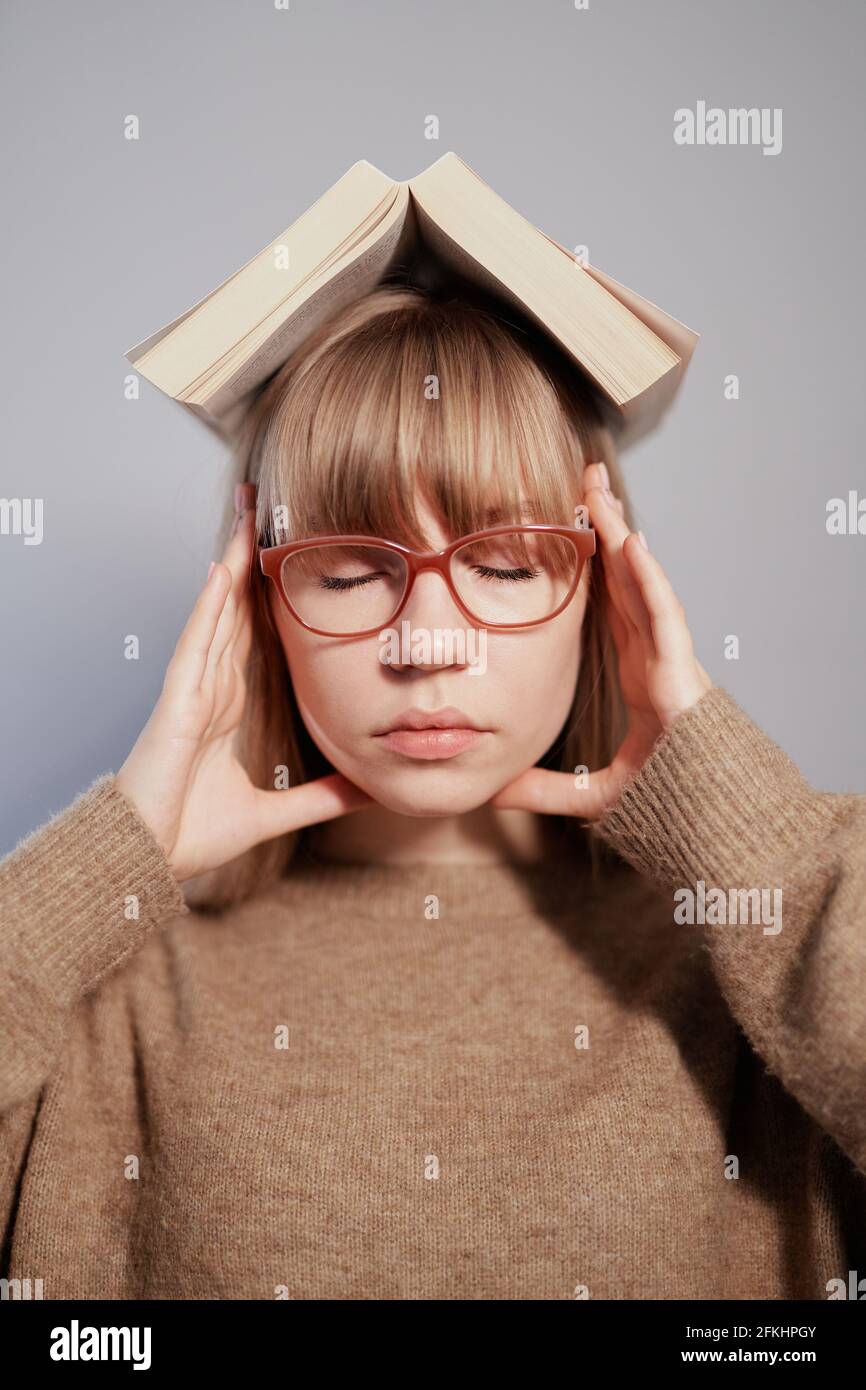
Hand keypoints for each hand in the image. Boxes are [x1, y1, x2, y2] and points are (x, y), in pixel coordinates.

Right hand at [116, 484, 372, 881]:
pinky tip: (218, 572)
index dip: (268, 589)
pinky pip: (194, 646)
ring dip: (231, 563)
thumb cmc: (193, 833)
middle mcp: (210, 686)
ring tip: (248, 514)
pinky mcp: (176, 704)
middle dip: (249, 555)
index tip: (291, 551)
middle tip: (268, 502)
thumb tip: (370, 791)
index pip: (252, 631)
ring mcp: (191, 690)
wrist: (150, 859)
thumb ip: (321, 800)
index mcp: (227, 703)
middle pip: (233, 606)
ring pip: (215, 611)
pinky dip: (207, 609)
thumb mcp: (275, 813)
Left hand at [490, 462, 713, 821]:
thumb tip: (494, 792)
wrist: (706, 821)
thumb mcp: (591, 794)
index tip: (570, 527)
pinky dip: (650, 579)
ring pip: (643, 583)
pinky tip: (633, 545)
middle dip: (606, 527)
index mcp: (637, 672)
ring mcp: (669, 657)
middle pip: (625, 577)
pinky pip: (665, 614)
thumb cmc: (666, 801)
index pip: (611, 604)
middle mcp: (653, 655)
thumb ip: (543, 790)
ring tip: (599, 490)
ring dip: (622, 535)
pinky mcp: (682, 669)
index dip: (593, 564)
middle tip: (584, 480)